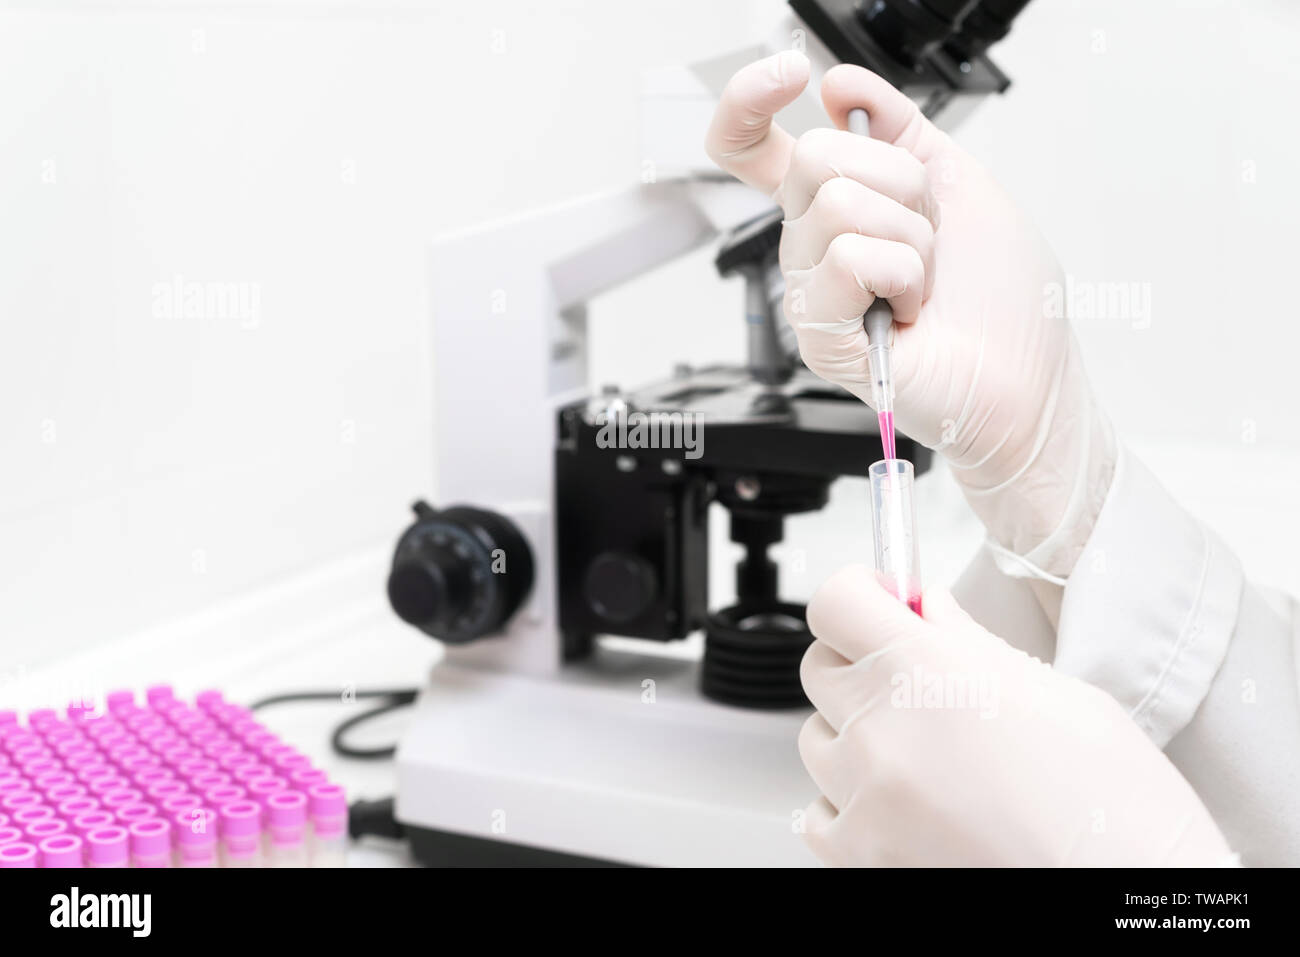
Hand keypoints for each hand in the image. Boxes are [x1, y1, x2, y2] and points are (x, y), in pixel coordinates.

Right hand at [705, 52, 1114, 576]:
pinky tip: (908, 309)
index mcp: (841, 208)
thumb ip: (902, 127)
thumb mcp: (959, 183)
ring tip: (923, 283)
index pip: (760, 150)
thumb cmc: (1004, 300)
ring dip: (910, 236)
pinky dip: (900, 274)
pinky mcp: (821, 335)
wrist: (1029, 378)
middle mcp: (816, 247)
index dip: (752, 102)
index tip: (787, 72)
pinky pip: (845, 259)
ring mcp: (815, 291)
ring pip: (837, 204)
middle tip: (926, 235)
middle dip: (897, 182)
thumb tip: (839, 88)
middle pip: (813, 157)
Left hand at [796, 565, 1232, 866]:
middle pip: (821, 666)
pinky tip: (907, 804)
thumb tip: (926, 610)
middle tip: (917, 681)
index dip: (860, 594)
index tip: (884, 602)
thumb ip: (969, 643)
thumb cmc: (1118, 809)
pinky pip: (821, 812)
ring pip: (818, 739)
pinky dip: (851, 803)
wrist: (1132, 896)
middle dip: (862, 662)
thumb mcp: (1060, 695)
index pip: (835, 601)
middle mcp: (883, 731)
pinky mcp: (861, 857)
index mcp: (928, 671)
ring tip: (928, 756)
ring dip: (858, 735)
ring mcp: (866, 799)